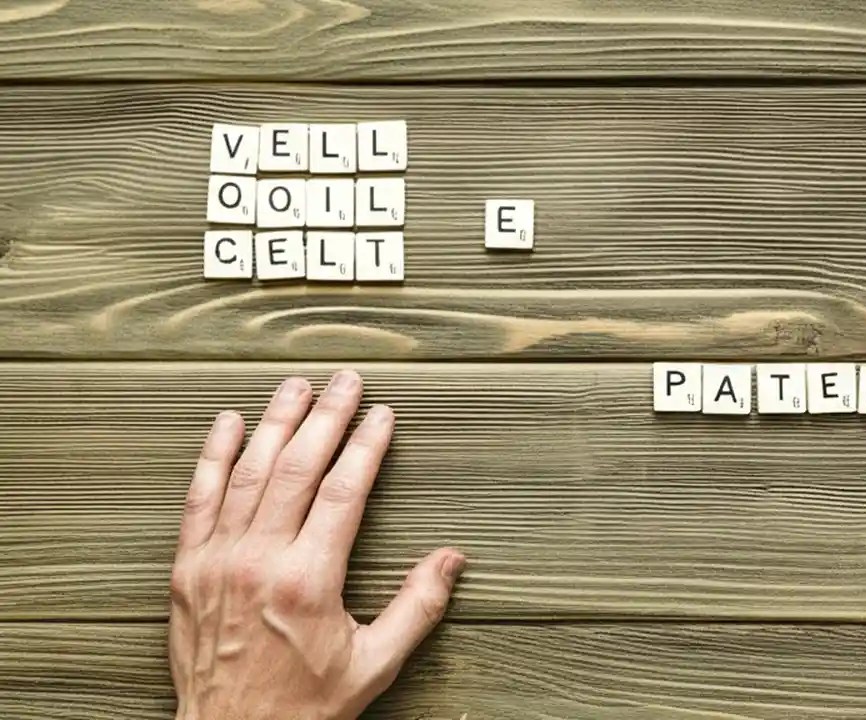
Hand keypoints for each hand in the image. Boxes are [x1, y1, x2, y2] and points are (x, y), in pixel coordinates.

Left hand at [169, 371, 465, 719]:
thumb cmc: (303, 706)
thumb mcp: (374, 664)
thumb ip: (417, 607)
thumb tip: (450, 560)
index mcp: (309, 581)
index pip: (345, 491)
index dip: (366, 446)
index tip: (382, 417)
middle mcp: (259, 561)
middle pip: (298, 468)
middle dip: (326, 417)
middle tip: (346, 382)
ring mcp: (217, 560)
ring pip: (249, 472)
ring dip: (276, 422)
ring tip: (296, 387)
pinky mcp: (187, 569)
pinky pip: (199, 498)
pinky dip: (214, 456)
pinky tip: (230, 424)